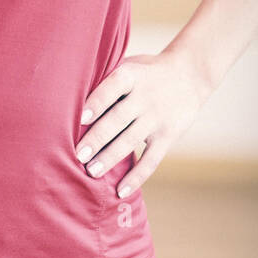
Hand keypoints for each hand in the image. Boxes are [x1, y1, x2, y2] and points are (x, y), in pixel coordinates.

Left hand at [76, 50, 210, 196]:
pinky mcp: (168, 136)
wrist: (190, 74)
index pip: (110, 89)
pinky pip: (151, 160)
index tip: (79, 118)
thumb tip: (68, 96)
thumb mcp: (129, 65)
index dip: (95, 103)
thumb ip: (106, 79)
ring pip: (130, 141)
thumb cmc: (145, 71)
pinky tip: (120, 191)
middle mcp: (144, 97)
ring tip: (91, 172)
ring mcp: (157, 118)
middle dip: (97, 138)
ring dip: (110, 158)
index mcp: (130, 76)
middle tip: (78, 155)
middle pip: (117, 119)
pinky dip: (136, 177)